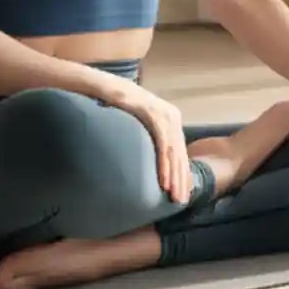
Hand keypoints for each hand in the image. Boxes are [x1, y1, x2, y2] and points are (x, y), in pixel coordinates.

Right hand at [106, 78, 192, 203]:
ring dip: (175, 176)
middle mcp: (172, 116)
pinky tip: (164, 180)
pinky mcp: (153, 115)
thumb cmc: (119, 107)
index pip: (180, 152)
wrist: (106, 87)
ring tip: (175, 195)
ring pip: (174, 152)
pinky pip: (162, 144)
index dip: (182, 173)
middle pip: (180, 154)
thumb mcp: (140, 124)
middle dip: (182, 180)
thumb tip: (153, 158)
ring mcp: (165, 115)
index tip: (182, 193)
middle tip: (181, 200)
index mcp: (171, 119)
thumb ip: (150, 137)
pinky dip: (164, 164)